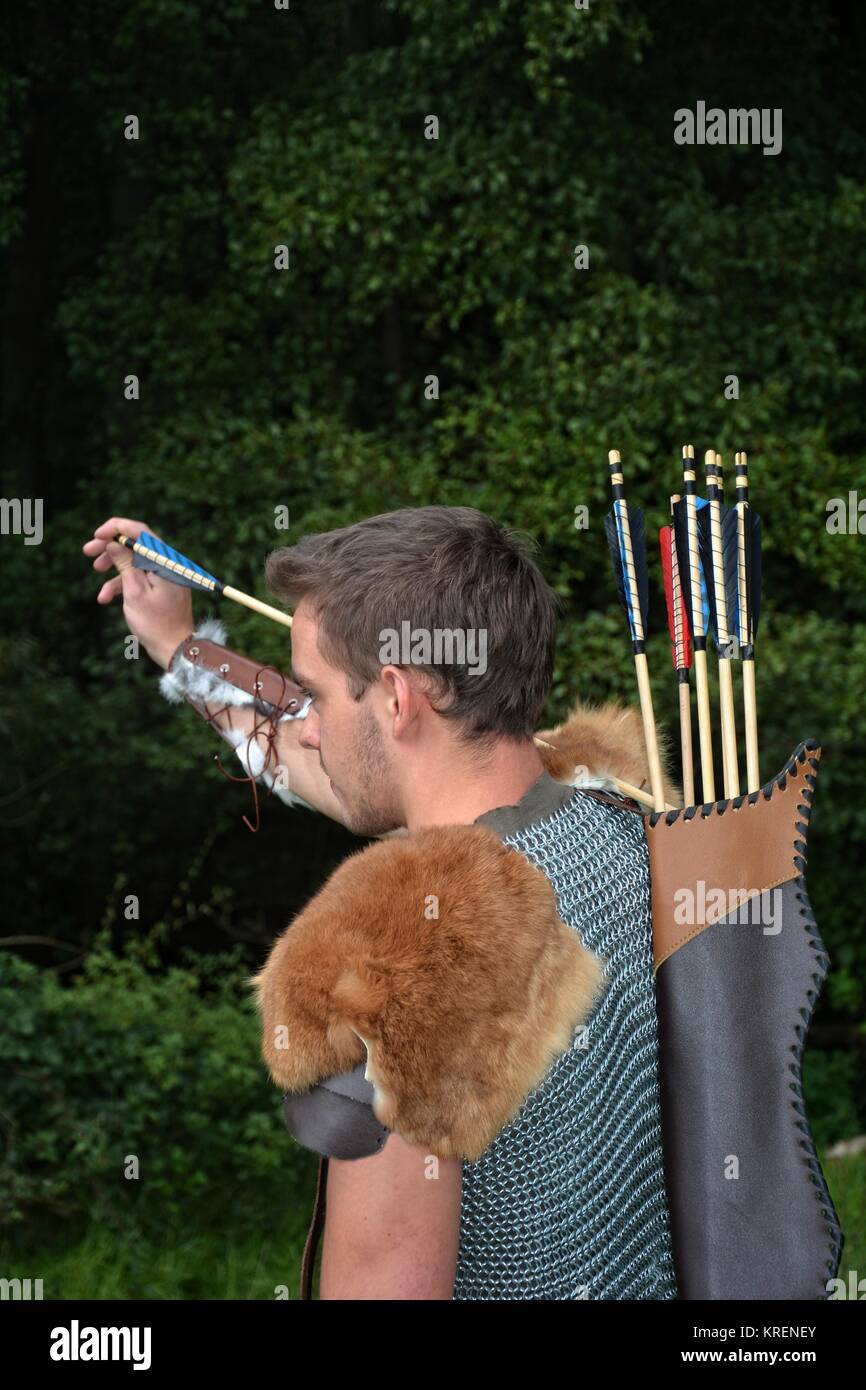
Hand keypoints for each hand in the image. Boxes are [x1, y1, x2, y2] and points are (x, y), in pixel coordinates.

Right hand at [83, 517, 194, 668]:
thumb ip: (125, 562)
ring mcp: (165, 576)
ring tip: (96, 569)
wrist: (175, 649)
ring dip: (113, 564)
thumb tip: (115, 541)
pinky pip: (140, 577)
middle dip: (111, 545)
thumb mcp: (134, 591)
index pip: (141, 531)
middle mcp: (168, 564)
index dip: (116, 528)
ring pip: (135, 560)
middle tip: (88, 551)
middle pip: (136, 544)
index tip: (96, 535)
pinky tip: (105, 597)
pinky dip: (122, 583)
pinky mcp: (161, 587)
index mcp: (165, 562)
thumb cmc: (155, 623)